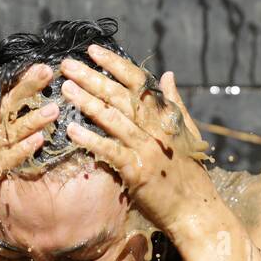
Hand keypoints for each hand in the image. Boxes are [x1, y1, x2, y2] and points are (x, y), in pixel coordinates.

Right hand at [0, 64, 59, 234]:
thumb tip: (2, 98)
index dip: (10, 78)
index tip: (32, 64)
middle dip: (24, 87)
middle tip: (47, 72)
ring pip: (5, 132)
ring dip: (31, 120)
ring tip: (53, 109)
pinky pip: (3, 161)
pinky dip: (21, 150)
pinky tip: (38, 141)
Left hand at [59, 45, 214, 235]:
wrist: (195, 210)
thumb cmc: (189, 173)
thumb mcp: (187, 133)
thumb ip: (174, 103)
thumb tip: (168, 75)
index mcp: (165, 115)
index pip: (137, 81)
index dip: (114, 64)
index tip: (93, 51)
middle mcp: (155, 127)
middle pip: (119, 95)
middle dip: (92, 77)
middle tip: (67, 64)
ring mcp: (147, 148)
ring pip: (113, 119)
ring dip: (87, 102)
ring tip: (65, 88)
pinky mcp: (138, 170)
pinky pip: (111, 150)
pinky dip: (91, 139)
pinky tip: (71, 130)